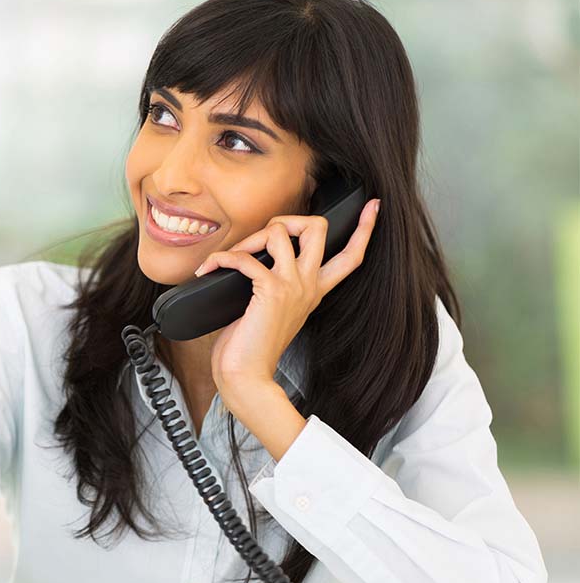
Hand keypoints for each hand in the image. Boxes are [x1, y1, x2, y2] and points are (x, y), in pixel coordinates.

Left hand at [194, 198, 380, 406]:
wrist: (247, 377)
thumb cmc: (252, 348)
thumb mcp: (273, 310)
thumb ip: (275, 284)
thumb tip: (252, 259)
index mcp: (314, 290)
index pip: (351, 256)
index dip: (365, 228)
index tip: (374, 205)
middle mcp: (308, 285)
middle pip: (318, 228)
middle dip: (289, 218)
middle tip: (262, 237)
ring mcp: (292, 286)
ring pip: (280, 231)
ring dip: (248, 238)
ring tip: (231, 258)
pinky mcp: (271, 291)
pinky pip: (245, 258)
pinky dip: (221, 259)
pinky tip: (209, 270)